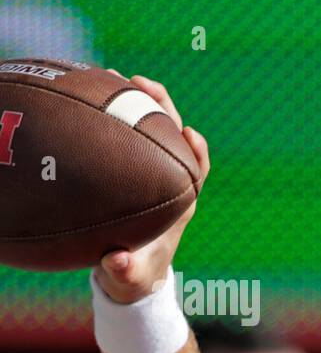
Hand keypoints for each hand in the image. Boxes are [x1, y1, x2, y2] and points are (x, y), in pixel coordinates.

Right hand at [92, 71, 210, 303]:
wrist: (128, 273)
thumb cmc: (134, 275)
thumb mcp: (128, 277)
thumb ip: (124, 271)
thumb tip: (118, 261)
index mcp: (179, 203)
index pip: (198, 170)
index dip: (198, 151)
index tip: (190, 133)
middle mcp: (169, 180)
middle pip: (174, 135)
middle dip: (162, 107)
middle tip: (140, 84)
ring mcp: (150, 171)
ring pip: (150, 127)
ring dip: (136, 101)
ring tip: (115, 75)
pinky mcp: (130, 168)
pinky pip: (125, 134)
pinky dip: (112, 114)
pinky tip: (90, 95)